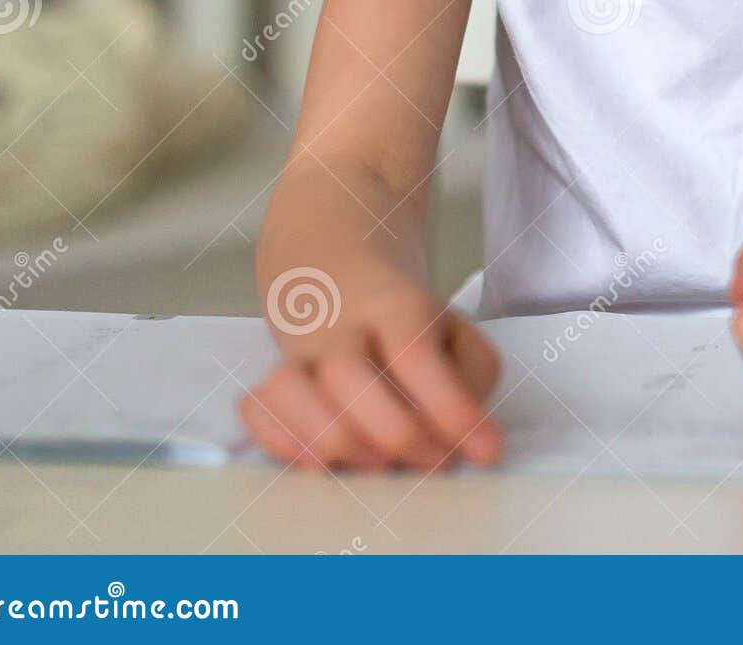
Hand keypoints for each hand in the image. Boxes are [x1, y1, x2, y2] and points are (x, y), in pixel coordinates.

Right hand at [239, 262, 502, 472]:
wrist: (337, 277)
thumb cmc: (410, 325)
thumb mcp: (459, 335)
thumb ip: (472, 381)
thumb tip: (466, 437)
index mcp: (397, 307)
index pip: (417, 356)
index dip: (450, 409)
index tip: (487, 452)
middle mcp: (339, 327)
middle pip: (348, 376)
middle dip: (396, 433)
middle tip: (434, 463)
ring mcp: (297, 354)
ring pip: (290, 390)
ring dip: (335, 441)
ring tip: (378, 464)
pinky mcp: (267, 381)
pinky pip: (255, 409)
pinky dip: (282, 442)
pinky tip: (324, 463)